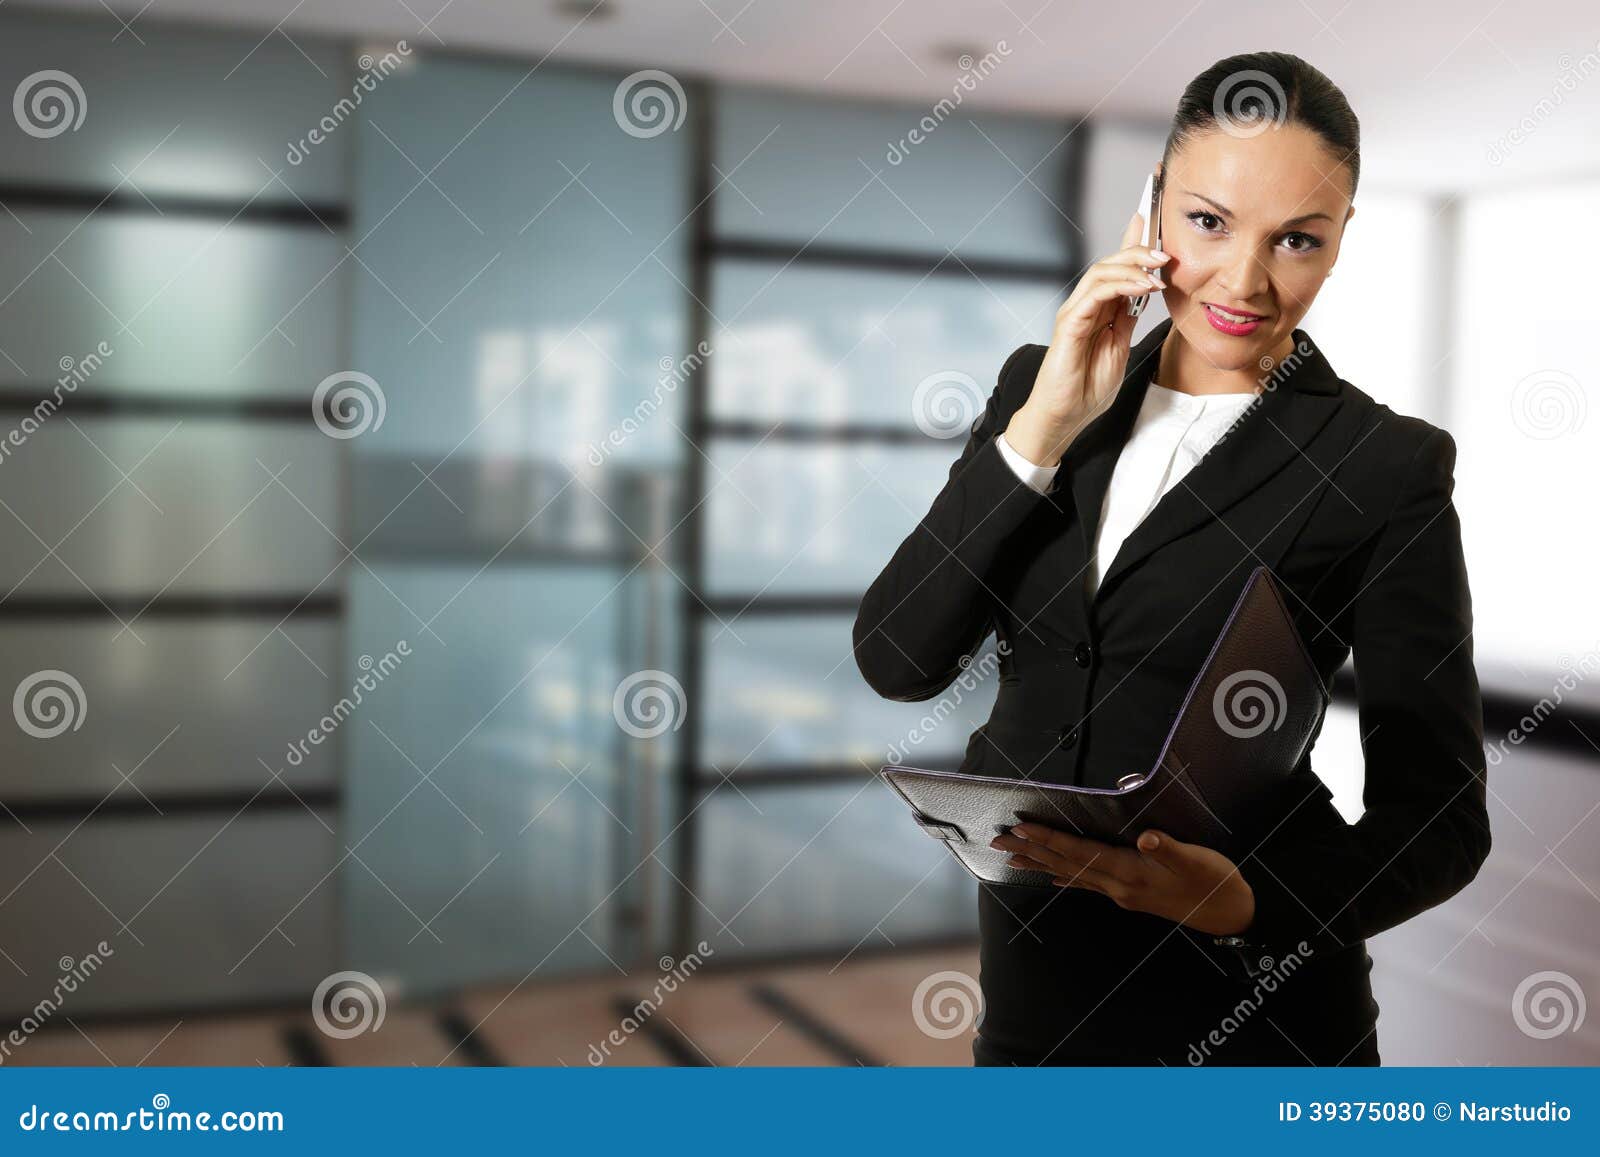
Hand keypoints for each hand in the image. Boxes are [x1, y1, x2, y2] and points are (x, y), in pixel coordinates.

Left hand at [989, 823, 1255, 937]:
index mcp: (1130, 873)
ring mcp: (1121, 893)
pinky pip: (1088, 884)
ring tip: (1011, 857)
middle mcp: (1118, 886)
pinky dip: (1067, 877)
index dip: (1049, 839)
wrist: (1230, 914)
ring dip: (1041, 863)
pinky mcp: (1129, 894)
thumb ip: (1168, 848)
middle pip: (1066, 865)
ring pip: (1072, 874)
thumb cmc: (1214, 881)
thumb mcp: (1195, 860)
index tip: (1020, 828)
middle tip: (997, 840)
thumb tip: (1145, 837)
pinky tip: (1053, 877)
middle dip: (1031, 851)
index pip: (1079, 853)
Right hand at [1003, 175, 1169, 467]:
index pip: (1118, 266)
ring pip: (1103, 271)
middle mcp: (1086, 305)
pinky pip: (1096, 293)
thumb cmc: (1087, 390)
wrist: (1064, 417)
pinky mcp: (1070, 323)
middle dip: (1139, 247)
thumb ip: (1129, 320)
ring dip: (1134, 264)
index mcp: (1101, 309)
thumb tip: (1146, 293)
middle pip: (1111, 261)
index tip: (1152, 213)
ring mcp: (1076, 312)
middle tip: (1167, 246)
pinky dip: (1122, 284)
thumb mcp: (1120, 349)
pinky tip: (1145, 287)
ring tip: (1160, 267)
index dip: (1134, 238)